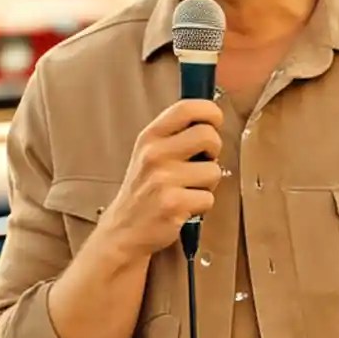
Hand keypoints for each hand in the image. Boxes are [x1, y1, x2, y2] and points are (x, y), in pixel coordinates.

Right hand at [97, 99, 224, 257]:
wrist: (124, 230)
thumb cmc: (145, 189)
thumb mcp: (150, 152)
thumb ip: (176, 134)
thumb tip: (212, 119)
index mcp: (150, 136)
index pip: (187, 107)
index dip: (210, 112)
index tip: (214, 123)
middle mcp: (154, 154)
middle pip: (209, 135)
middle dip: (214, 151)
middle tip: (202, 163)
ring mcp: (163, 179)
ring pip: (214, 171)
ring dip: (207, 184)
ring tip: (188, 189)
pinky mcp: (173, 204)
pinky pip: (209, 198)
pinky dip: (202, 205)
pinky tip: (184, 207)